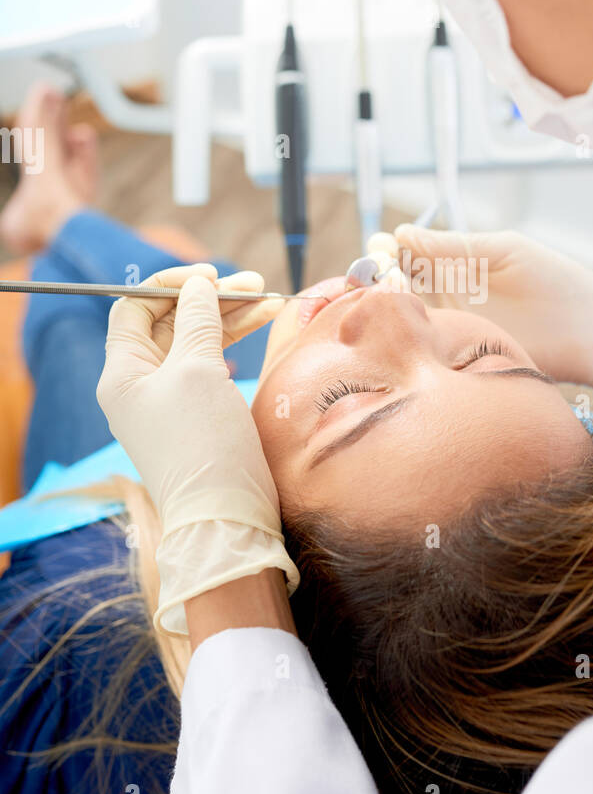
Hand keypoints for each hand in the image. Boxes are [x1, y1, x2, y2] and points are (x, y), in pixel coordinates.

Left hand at [97, 263, 299, 634]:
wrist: (225, 517)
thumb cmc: (203, 442)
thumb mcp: (197, 369)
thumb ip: (197, 320)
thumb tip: (198, 286)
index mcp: (121, 373)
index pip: (134, 307)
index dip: (171, 285)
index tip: (210, 277)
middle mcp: (139, 386)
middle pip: (169, 322)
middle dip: (211, 298)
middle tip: (255, 284)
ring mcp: (169, 402)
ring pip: (195, 342)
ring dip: (230, 318)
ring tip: (270, 299)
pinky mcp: (198, 417)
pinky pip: (210, 366)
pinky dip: (234, 344)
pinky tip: (261, 327)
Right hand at [392, 225, 592, 423]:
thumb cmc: (555, 282)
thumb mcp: (503, 252)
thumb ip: (455, 246)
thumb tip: (402, 233)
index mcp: (454, 270)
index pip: (404, 259)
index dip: (385, 253)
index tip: (380, 248)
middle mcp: (446, 302)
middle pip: (394, 292)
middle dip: (376, 282)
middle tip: (373, 276)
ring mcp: (452, 333)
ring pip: (405, 324)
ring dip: (388, 312)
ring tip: (388, 300)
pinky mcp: (461, 364)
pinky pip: (427, 356)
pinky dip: (409, 346)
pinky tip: (404, 332)